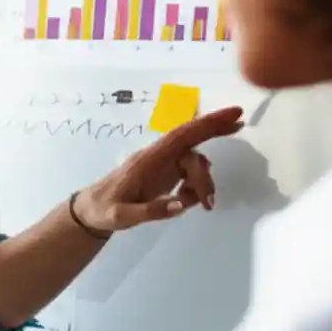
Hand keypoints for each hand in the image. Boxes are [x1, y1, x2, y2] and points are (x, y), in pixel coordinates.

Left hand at [76, 106, 244, 231]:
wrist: (90, 213)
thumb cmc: (103, 210)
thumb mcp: (122, 216)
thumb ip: (150, 211)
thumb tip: (180, 204)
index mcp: (148, 160)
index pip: (181, 136)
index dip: (206, 124)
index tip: (232, 114)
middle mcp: (157, 158)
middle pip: (192, 141)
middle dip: (215, 131)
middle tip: (241, 126)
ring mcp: (162, 166)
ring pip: (194, 163)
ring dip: (204, 182)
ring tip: (204, 205)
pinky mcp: (164, 176)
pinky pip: (188, 176)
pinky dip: (195, 189)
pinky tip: (189, 203)